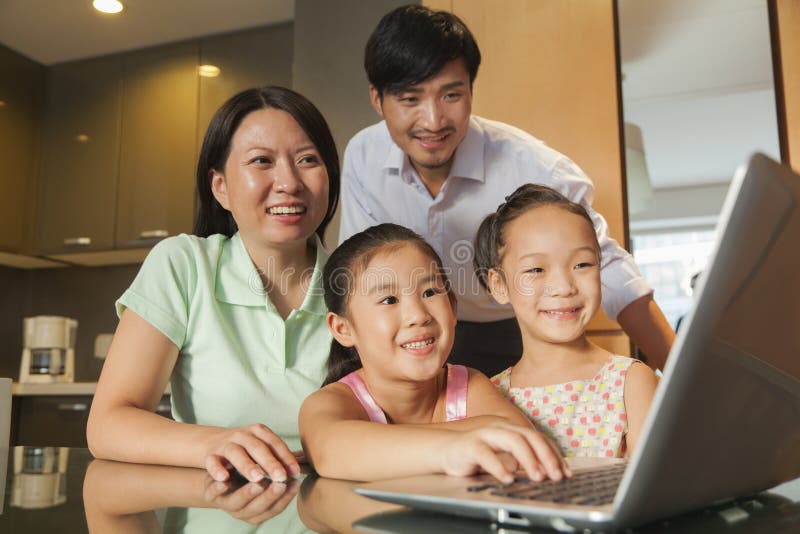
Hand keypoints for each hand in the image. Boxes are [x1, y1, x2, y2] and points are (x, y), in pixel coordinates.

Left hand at [202, 475, 298, 525]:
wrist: (219, 475)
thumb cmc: (247, 476)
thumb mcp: (264, 479)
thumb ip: (278, 475)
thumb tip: (300, 465)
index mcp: (257, 511)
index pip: (275, 508)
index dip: (285, 497)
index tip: (294, 483)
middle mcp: (242, 511)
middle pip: (257, 508)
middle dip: (269, 495)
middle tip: (280, 482)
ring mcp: (226, 504)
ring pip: (237, 503)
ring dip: (247, 493)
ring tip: (258, 482)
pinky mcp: (211, 493)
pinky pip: (213, 494)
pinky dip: (219, 489)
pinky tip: (223, 482)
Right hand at [203, 424, 300, 482]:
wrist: (211, 442)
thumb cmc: (244, 449)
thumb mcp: (260, 448)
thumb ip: (276, 457)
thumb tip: (296, 471)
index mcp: (258, 431)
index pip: (275, 443)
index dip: (286, 457)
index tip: (296, 472)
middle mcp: (242, 435)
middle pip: (258, 447)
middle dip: (270, 462)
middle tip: (281, 477)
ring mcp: (226, 443)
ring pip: (236, 453)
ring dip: (247, 465)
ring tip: (258, 478)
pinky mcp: (210, 454)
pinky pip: (212, 461)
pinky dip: (217, 469)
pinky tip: (223, 479)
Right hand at [440, 424, 570, 483]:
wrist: (444, 450)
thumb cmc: (476, 454)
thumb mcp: (503, 457)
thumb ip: (521, 461)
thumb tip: (547, 473)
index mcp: (511, 429)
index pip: (538, 438)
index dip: (554, 455)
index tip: (566, 473)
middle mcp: (500, 428)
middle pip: (529, 436)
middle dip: (546, 456)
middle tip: (556, 476)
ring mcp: (485, 434)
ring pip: (512, 441)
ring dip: (528, 459)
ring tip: (537, 477)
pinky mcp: (470, 445)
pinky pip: (486, 454)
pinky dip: (499, 467)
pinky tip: (508, 479)